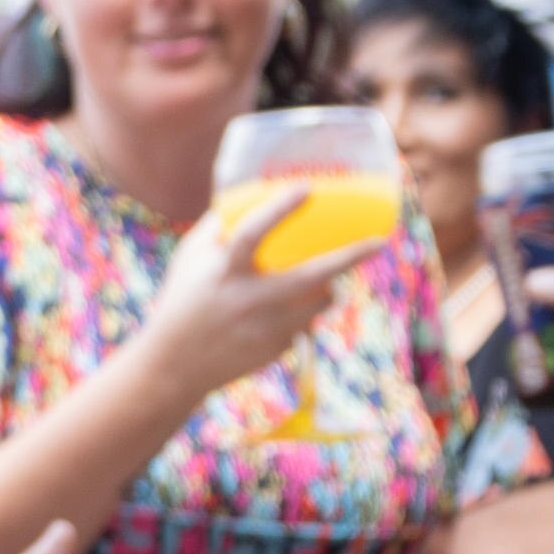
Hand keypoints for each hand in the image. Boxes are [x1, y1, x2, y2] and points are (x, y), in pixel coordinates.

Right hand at [136, 183, 356, 398]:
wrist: (173, 366)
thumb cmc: (182, 301)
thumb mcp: (190, 260)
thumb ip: (219, 228)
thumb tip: (252, 192)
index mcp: (222, 272)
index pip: (250, 233)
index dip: (279, 209)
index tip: (307, 188)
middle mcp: (246, 300)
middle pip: (310, 275)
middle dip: (350, 257)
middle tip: (379, 242)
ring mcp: (264, 328)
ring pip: (319, 300)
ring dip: (327, 286)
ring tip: (321, 281)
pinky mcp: (275, 349)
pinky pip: (305, 322)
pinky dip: (301, 313)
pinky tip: (276, 316)